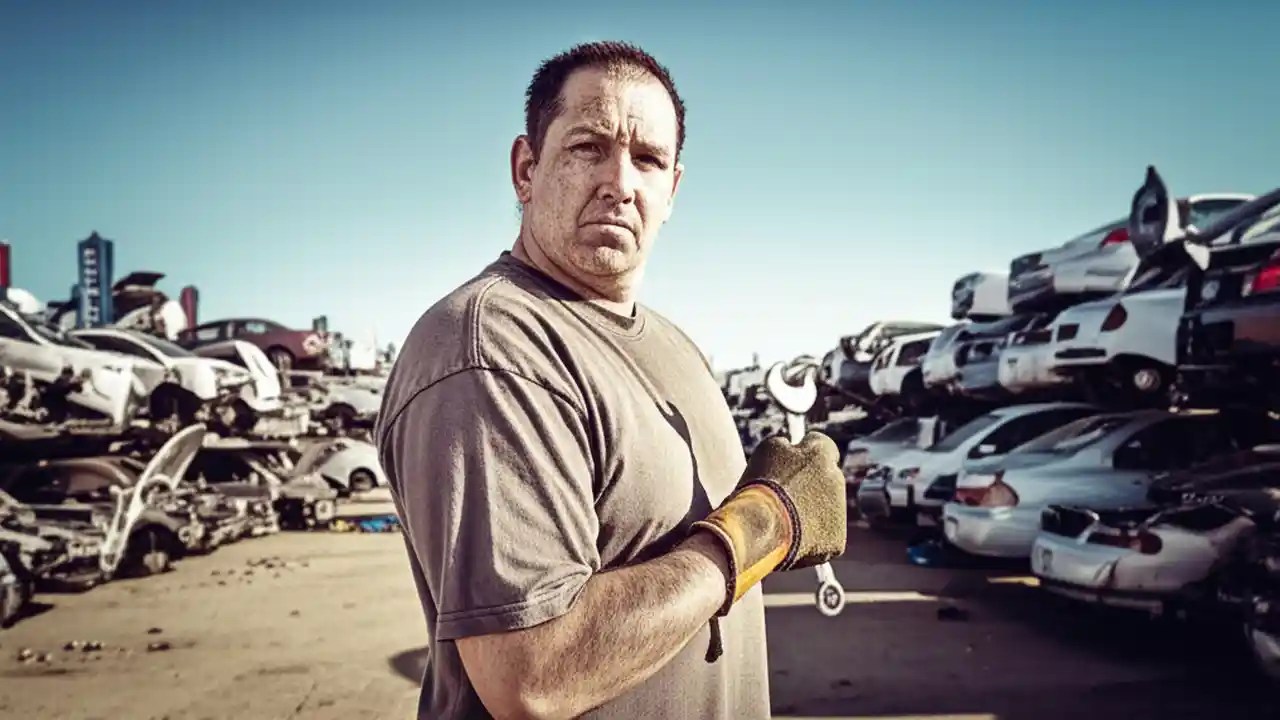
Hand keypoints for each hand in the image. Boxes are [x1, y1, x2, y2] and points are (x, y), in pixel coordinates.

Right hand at [691, 431, 846, 614]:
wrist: (760, 529)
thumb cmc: (758, 489)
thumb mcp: (766, 453)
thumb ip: (784, 446)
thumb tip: (790, 447)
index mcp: (819, 453)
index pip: (820, 444)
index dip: (804, 454)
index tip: (793, 463)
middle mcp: (836, 479)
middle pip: (827, 477)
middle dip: (812, 484)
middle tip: (786, 496)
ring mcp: (839, 512)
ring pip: (827, 508)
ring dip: (812, 511)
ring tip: (783, 521)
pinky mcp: (836, 541)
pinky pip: (824, 537)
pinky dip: (811, 539)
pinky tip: (791, 539)